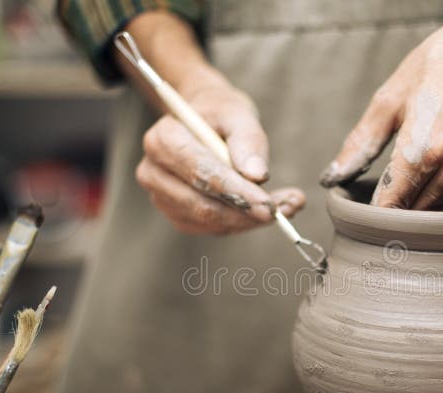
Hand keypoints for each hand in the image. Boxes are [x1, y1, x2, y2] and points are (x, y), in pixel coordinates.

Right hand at [137, 79, 304, 234]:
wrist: (202, 121)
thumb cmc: (219, 114)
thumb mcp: (237, 113)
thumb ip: (247, 140)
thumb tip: (256, 175)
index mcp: (163, 140)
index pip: (202, 174)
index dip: (237, 193)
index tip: (270, 204)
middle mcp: (154, 172)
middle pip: (203, 204)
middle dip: (248, 211)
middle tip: (289, 207)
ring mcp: (161, 197)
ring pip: (210, 221)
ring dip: (251, 220)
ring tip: (288, 206)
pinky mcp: (177, 214)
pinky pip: (212, 228)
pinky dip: (243, 223)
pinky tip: (266, 209)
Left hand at [320, 0, 442, 209]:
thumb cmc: (440, 66)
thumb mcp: (390, 99)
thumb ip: (361, 144)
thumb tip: (333, 177)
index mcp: (422, 149)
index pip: (389, 205)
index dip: (372, 213)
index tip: (360, 212)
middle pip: (411, 214)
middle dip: (391, 213)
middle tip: (376, 200)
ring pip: (434, 215)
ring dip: (414, 211)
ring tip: (400, 192)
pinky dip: (437, 202)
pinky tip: (425, 185)